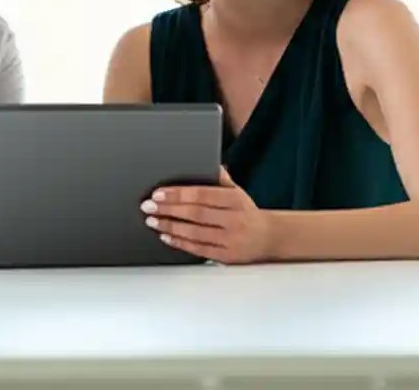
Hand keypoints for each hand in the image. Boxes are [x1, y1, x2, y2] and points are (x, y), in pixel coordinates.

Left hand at [140, 166, 274, 263]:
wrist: (270, 238)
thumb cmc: (247, 213)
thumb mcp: (237, 192)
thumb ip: (220, 179)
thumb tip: (207, 161)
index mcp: (235, 200)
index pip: (202, 194)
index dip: (178, 194)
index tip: (158, 193)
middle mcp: (234, 219)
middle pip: (195, 213)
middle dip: (168, 209)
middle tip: (148, 206)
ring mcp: (230, 240)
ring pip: (195, 233)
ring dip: (170, 226)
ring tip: (152, 221)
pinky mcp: (226, 256)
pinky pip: (199, 249)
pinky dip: (180, 243)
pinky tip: (166, 236)